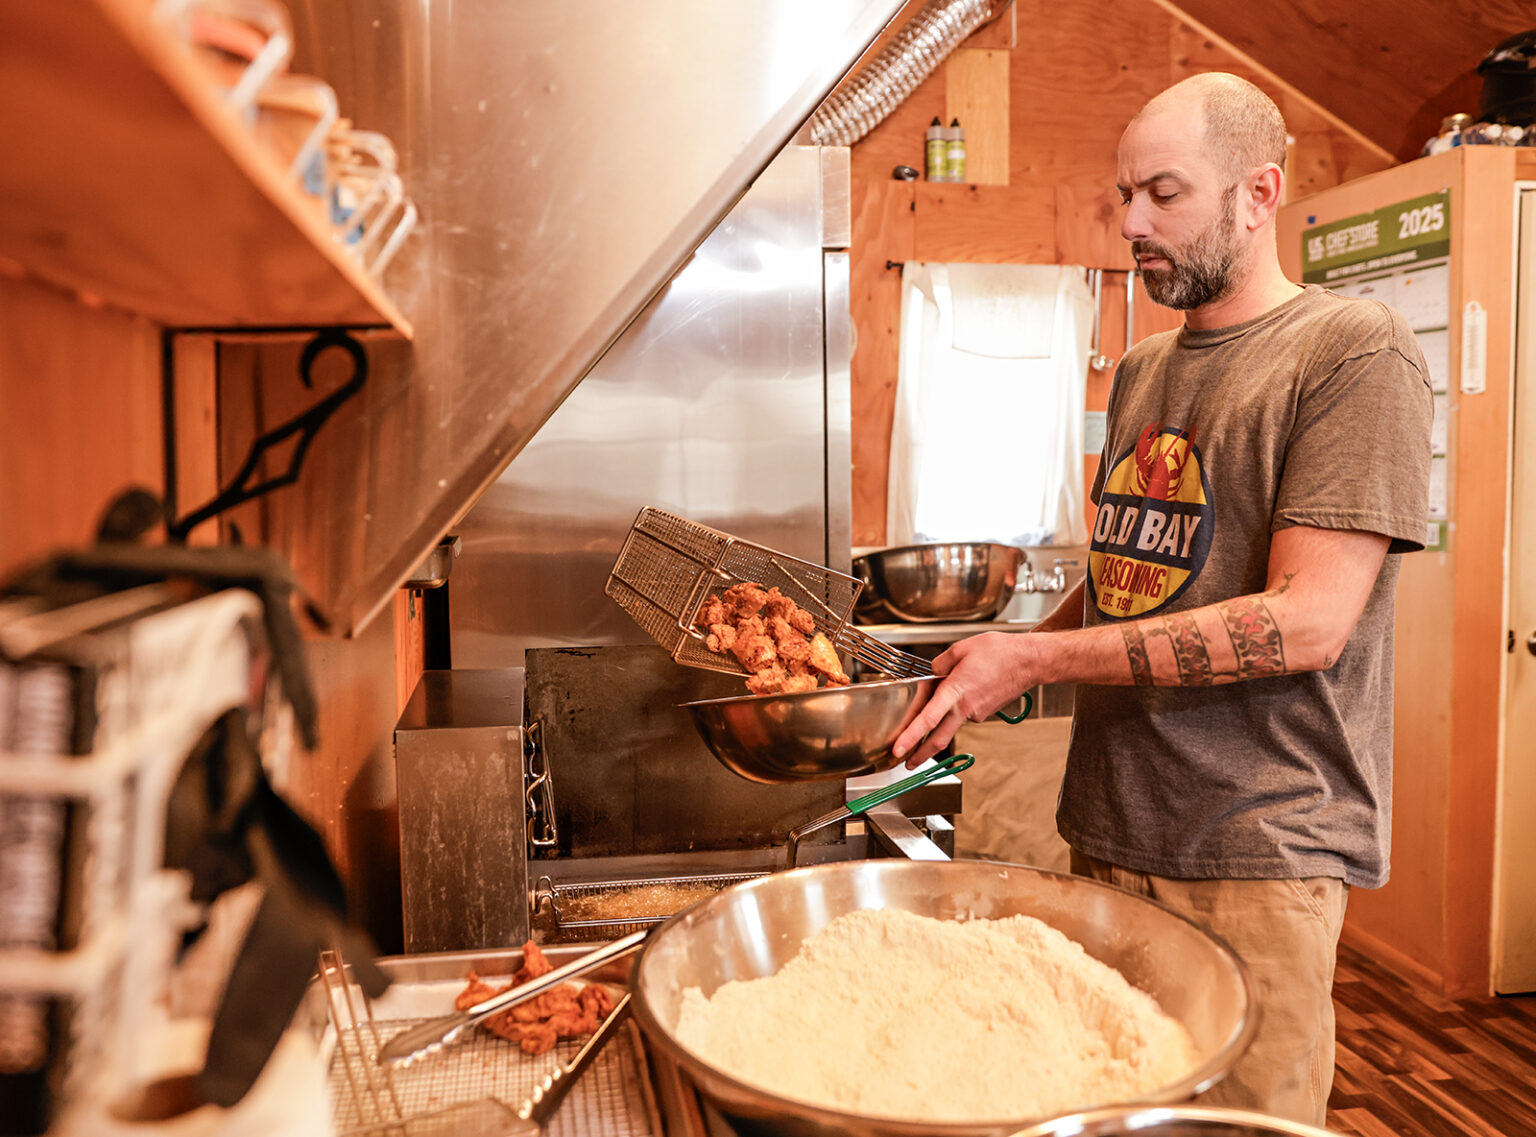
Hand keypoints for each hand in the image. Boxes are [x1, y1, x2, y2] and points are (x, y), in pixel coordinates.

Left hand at [892, 633, 1040, 766]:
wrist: (1030, 662)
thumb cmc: (1001, 652)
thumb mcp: (962, 648)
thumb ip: (940, 663)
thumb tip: (933, 674)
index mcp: (956, 691)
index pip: (929, 719)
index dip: (911, 736)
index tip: (898, 749)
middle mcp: (966, 708)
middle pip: (939, 739)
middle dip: (920, 754)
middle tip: (906, 763)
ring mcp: (976, 713)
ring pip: (951, 724)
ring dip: (938, 724)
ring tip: (936, 710)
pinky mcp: (984, 713)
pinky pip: (964, 712)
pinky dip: (957, 708)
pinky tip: (963, 692)